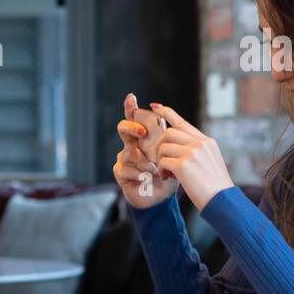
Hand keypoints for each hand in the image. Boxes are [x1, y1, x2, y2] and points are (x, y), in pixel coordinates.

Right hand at [114, 92, 177, 208]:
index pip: (135, 119)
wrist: (162, 197)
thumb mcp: (174, 154)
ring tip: (155, 170)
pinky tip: (146, 178)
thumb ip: (170, 139)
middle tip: (143, 133)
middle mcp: (131, 145)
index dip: (130, 107)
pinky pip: (125, 167)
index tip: (131, 96)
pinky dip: (139, 173)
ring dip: (144, 161)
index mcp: (144, 138)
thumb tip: (168, 121)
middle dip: (132, 127)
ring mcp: (124, 158)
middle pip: (122, 128)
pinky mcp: (119, 172)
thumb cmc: (169, 174)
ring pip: (128, 151)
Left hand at [147, 102, 233, 210]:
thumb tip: (175, 144)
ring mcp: (192, 153)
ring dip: (160, 160)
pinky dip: (161, 170)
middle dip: (160, 147)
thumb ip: (195, 150)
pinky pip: (162, 161)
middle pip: (168, 133)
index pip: (182, 122)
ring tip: (166, 172)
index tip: (155, 107)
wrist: (221, 201)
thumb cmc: (213, 186)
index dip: (167, 113)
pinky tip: (167, 178)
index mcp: (206, 141)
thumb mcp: (209, 162)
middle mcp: (200, 143)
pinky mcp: (184, 165)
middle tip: (162, 162)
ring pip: (163, 147)